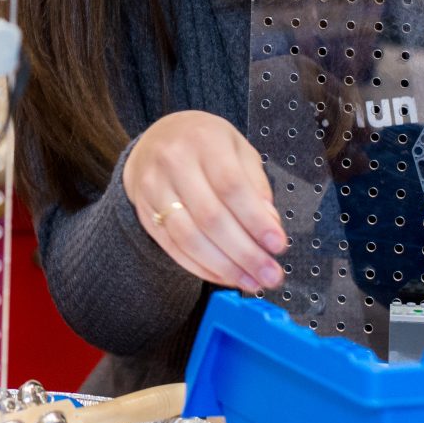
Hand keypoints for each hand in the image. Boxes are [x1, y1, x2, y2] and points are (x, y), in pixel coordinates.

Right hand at [122, 110, 287, 290]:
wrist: (155, 141)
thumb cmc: (206, 146)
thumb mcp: (238, 150)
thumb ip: (256, 186)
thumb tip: (270, 226)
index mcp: (204, 140)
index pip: (231, 186)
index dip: (255, 220)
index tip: (278, 245)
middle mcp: (174, 162)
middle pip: (210, 217)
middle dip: (245, 253)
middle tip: (271, 275)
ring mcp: (154, 188)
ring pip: (188, 237)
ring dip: (224, 267)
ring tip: (251, 282)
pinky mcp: (146, 212)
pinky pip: (173, 247)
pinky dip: (201, 267)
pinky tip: (225, 276)